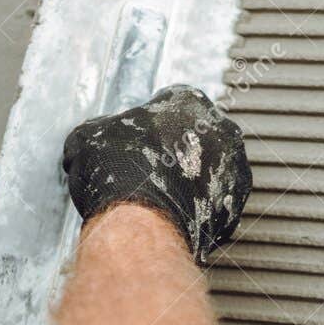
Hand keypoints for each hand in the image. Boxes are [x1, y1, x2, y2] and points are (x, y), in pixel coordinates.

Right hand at [61, 86, 250, 263]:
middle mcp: (221, 129)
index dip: (153, 121)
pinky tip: (176, 212)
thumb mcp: (87, 137)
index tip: (142, 138)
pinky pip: (217, 201)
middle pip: (199, 134)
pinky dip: (201, 206)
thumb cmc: (117, 174)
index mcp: (189, 101)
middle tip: (153, 166)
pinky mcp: (236, 205)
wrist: (139, 224)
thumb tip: (95, 137)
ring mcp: (234, 168)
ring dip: (193, 177)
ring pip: (212, 167)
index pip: (172, 102)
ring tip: (164, 194)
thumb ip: (100, 129)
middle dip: (178, 148)